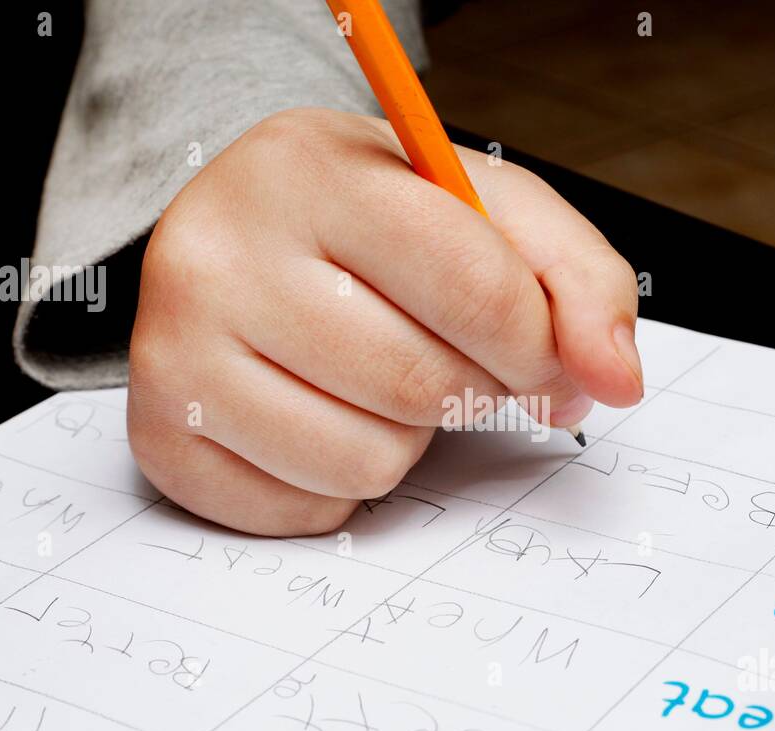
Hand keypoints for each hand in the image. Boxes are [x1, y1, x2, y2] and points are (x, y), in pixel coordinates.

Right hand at [128, 108, 642, 535]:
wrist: (242, 233)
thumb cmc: (378, 226)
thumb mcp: (487, 209)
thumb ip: (579, 280)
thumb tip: (615, 382)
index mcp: (313, 173)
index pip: (476, 288)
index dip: (538, 345)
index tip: (539, 354)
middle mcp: (219, 255)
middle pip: (422, 386)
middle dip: (467, 388)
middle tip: (441, 352)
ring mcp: (173, 353)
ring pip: (367, 463)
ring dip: (404, 438)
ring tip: (369, 377)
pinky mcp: (159, 439)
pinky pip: (308, 512)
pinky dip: (339, 483)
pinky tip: (320, 414)